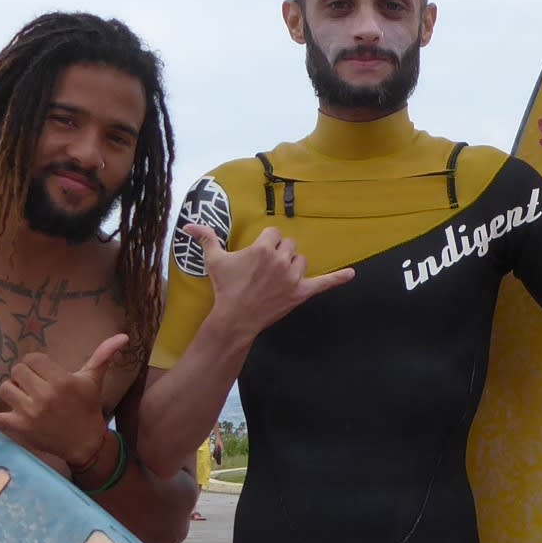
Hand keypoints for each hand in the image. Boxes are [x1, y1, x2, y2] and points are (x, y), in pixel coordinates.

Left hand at [0, 334, 130, 469]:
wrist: (85, 443)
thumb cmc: (88, 408)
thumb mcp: (94, 380)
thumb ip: (103, 356)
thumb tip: (123, 335)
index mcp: (60, 381)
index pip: (32, 359)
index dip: (36, 364)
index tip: (44, 373)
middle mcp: (43, 396)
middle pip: (16, 371)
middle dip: (24, 376)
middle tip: (36, 386)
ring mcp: (28, 413)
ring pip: (5, 389)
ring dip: (11, 391)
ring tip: (24, 398)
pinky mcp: (18, 428)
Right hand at [191, 224, 351, 338]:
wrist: (234, 318)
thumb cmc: (225, 288)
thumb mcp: (214, 261)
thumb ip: (206, 238)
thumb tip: (189, 224)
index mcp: (264, 248)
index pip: (274, 234)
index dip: (267, 243)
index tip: (258, 255)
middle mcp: (281, 259)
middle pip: (289, 245)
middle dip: (280, 254)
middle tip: (265, 269)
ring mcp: (293, 277)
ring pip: (302, 260)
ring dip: (293, 265)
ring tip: (278, 278)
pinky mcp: (301, 292)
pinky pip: (324, 283)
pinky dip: (338, 279)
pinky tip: (351, 274)